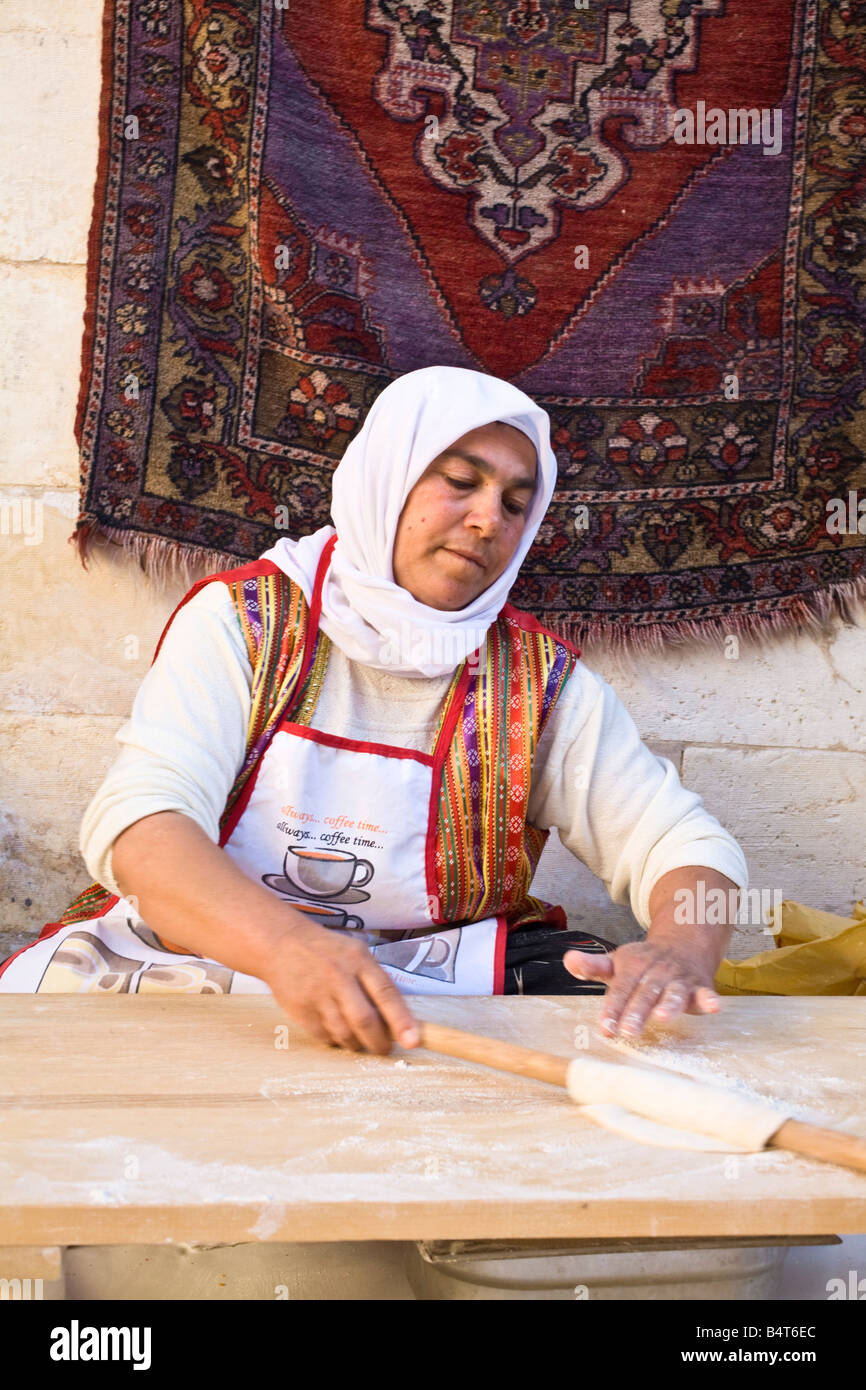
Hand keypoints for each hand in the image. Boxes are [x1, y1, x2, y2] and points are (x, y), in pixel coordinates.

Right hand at [265, 920, 420, 1054]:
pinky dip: (334, 1040)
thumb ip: (375, 981)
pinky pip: (323, 1036)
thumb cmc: (327, 951)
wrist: (282, 943)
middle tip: (384, 1049)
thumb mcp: (356, 953)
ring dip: (356, 1044)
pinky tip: (336, 1032)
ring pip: (344, 1033)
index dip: (402, 1020)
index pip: (386, 994)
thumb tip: (400, 1018)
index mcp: (359, 960)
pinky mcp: (300, 1008)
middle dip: (379, 1042)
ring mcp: (317, 994)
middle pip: (364, 1020)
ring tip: (359, 1040)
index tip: (413, 1041)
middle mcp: (339, 976)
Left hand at [563, 939, 720, 1038]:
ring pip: (674, 993)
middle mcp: (656, 972)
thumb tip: (568, 961)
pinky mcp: (699, 986)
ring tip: (663, 1017)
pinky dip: (710, 1000)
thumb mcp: (618, 962)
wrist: (683, 942)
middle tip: (628, 1031)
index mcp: (633, 966)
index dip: (613, 1008)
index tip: (605, 1028)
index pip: (620, 989)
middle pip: (645, 994)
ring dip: (669, 1004)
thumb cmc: (644, 962)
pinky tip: (714, 1007)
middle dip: (637, 1012)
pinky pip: (706, 993)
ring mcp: (678, 979)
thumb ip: (594, 966)